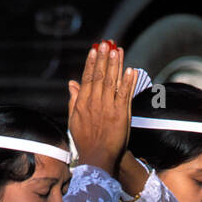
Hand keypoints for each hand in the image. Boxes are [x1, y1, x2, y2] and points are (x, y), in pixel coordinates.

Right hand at [68, 42, 138, 172]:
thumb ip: (74, 100)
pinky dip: (128, 82)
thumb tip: (71, 83)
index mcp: (83, 103)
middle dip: (103, 59)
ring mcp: (108, 108)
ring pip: (112, 82)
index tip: (94, 50)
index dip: (91, 63)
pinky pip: (124, 95)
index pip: (87, 78)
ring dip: (115, 65)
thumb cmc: (86, 140)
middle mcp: (95, 103)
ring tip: (117, 50)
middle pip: (99, 76)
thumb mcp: (75, 120)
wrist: (98, 158)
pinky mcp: (121, 115)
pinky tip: (130, 70)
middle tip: (106, 43)